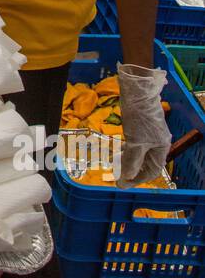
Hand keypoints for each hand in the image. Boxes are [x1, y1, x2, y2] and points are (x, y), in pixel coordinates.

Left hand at [117, 64, 172, 186]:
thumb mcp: (135, 142)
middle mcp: (157, 143)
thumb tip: (126, 178)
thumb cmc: (139, 118)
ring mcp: (149, 135)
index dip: (138, 180)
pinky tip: (118, 151)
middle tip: (117, 178)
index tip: (123, 185)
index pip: (152, 171)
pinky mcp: (141, 128)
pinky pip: (135, 145)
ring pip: (139, 154)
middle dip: (132, 171)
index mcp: (161, 148)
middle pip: (145, 164)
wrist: (138, 92)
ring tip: (115, 166)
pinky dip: (127, 150)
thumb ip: (132, 161)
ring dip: (128, 161)